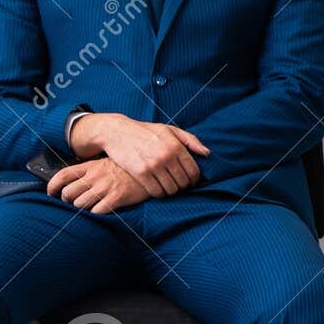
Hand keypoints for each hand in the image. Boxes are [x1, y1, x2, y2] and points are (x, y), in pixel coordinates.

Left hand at [47, 158, 150, 214]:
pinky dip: (95, 214)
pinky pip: (97, 211)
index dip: (52, 186)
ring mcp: (105, 187)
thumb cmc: (124, 168)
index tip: (51, 193)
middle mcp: (95, 176)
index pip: (63, 175)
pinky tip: (100, 210)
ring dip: (80, 209)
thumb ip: (88, 171)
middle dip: (66, 201)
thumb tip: (71, 182)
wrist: (149, 169)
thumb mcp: (103, 163)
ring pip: (80, 204)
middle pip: (68, 193)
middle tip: (72, 202)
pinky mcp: (116, 198)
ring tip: (87, 206)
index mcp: (90, 166)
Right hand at [68, 112, 209, 197]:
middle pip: (183, 182)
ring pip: (171, 189)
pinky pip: (156, 192)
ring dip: (171, 192)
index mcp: (176, 145)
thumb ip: (190, 139)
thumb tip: (207, 154)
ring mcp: (153, 165)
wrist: (116, 132)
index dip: (194, 180)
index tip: (189, 182)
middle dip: (183, 187)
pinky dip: (159, 194)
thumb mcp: (168, 129)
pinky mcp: (140, 173)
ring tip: (167, 188)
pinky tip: (156, 190)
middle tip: (178, 187)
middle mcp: (166, 156)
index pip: (194, 171)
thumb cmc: (145, 131)